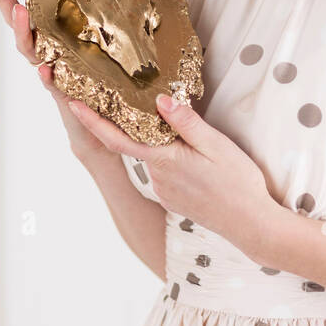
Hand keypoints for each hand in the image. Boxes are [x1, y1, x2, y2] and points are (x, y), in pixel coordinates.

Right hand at [0, 0, 112, 168]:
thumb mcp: (107, 44)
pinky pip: (53, 85)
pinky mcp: (65, 96)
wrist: (106, 130)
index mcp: (60, 34)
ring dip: (23, 30)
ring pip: (31, 50)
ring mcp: (53, 73)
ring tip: (19, 11)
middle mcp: (50, 51)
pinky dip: (48, 77)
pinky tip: (45, 68)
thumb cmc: (106, 83)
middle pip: (22, 21)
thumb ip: (109, 18)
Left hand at [68, 93, 280, 256]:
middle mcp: (158, 178)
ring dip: (164, 146)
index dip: (93, 121)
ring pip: (155, 159)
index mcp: (165, 160)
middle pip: (139, 145)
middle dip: (139, 126)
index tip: (73, 104)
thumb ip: (186, 123)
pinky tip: (197, 162)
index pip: (118, 139)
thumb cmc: (238, 183)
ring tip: (190, 138)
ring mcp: (165, 192)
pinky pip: (167, 174)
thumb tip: (159, 100)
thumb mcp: (217, 145)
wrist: (251, 225)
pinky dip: (173, 161)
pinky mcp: (174, 201)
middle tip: (148, 105)